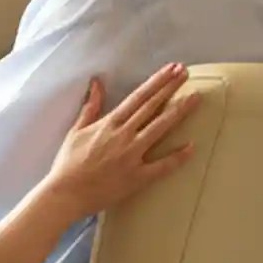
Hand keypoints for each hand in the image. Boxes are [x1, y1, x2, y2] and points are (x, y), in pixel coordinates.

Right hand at [43, 63, 199, 219]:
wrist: (67, 193)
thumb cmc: (68, 162)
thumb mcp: (77, 129)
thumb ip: (91, 106)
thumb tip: (97, 82)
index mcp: (109, 123)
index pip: (138, 97)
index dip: (157, 81)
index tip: (171, 69)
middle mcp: (124, 135)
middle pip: (152, 107)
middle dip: (170, 88)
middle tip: (185, 73)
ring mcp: (133, 156)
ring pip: (160, 129)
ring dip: (179, 112)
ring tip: (195, 98)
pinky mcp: (138, 177)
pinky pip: (162, 166)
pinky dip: (178, 157)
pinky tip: (192, 147)